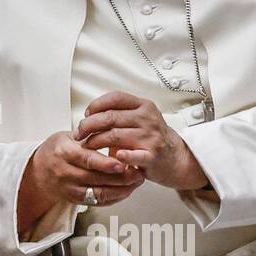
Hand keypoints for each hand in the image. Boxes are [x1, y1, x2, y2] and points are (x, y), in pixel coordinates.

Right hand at [17, 130, 145, 236]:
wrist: (39, 172)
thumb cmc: (57, 150)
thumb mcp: (67, 137)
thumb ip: (89, 136)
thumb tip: (115, 134)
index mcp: (64, 152)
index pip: (87, 159)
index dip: (106, 163)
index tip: (123, 163)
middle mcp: (65, 172)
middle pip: (97, 178)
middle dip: (121, 177)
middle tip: (139, 172)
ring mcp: (70, 188)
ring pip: (100, 192)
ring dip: (122, 189)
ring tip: (137, 181)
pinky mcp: (75, 200)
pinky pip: (98, 201)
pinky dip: (115, 197)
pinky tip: (126, 190)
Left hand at [74, 91, 208, 192]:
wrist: (177, 158)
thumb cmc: (153, 138)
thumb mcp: (140, 119)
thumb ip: (120, 114)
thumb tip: (90, 116)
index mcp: (143, 106)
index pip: (115, 98)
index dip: (96, 105)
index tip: (86, 115)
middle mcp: (147, 118)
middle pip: (110, 117)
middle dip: (88, 125)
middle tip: (78, 134)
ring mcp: (150, 137)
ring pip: (114, 135)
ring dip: (95, 142)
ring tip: (86, 147)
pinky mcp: (152, 156)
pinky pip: (132, 155)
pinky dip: (120, 156)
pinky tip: (112, 157)